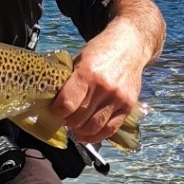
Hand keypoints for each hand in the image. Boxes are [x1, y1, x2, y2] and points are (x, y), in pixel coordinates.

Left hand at [52, 30, 144, 144]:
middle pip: (80, 117)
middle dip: (68, 122)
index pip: (67, 103)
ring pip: (94, 126)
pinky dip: (97, 136)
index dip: (57, 112)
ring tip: (74, 129)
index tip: (53, 112)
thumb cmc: (101, 50)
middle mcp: (104, 88)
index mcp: (87, 73)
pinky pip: (111, 128)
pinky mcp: (128, 106)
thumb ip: (69, 79)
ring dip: (81, 132)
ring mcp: (118, 98)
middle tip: (63, 120)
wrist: (130, 46)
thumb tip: (53, 98)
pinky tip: (87, 136)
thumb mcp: (80, 58)